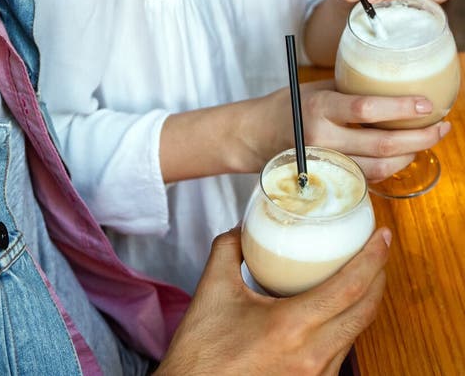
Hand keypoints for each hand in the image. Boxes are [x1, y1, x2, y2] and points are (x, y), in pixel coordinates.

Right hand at [156, 226, 389, 375]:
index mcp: (291, 327)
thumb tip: (243, 227)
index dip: (372, 258)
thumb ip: (228, 249)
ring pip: (356, 333)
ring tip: (363, 273)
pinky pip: (341, 351)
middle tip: (379, 248)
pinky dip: (347, 324)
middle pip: (366, 311)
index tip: (382, 236)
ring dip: (366, 301)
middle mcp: (312, 356)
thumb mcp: (212, 290)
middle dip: (379, 275)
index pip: (350, 288)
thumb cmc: (201, 354)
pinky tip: (338, 308)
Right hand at [299, 80, 451, 181]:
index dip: (400, 108)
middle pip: (381, 145)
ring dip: (410, 156)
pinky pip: (368, 179)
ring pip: (380, 169)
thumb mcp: (318, 88)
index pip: (366, 109)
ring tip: (427, 140)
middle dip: (419, 138)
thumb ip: (352, 90)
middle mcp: (322, 138)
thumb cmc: (289, 105)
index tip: (426, 103)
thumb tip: (395, 86)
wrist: (257, 136)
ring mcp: (325, 164)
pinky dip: (390, 167)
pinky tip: (402, 154)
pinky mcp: (328, 181)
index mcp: (320, 107)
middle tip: (441, 127)